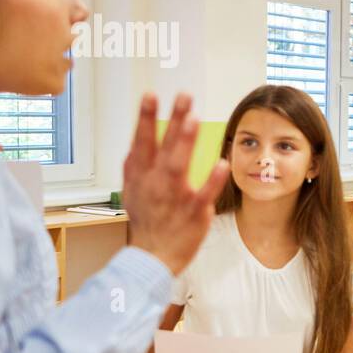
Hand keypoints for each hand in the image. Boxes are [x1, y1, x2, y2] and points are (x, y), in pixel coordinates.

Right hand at [124, 94, 229, 275]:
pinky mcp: (193, 211)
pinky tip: (221, 162)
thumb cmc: (146, 222)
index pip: (141, 141)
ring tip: (194, 119)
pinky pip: (204, 192)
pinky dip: (212, 179)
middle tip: (183, 96)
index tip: (151, 95)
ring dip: (185, 141)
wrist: (152, 257)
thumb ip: (135, 167)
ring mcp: (174, 196)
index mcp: (140, 176)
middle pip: (163, 145)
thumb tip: (136, 143)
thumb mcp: (131, 191)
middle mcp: (155, 183)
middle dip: (172, 119)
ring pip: (178, 164)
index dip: (145, 117)